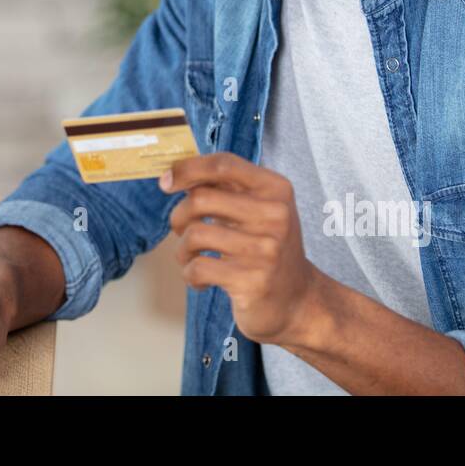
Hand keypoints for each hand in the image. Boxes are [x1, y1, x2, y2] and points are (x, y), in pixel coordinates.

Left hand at [162, 152, 317, 345]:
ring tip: (192, 257)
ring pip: (195, 234)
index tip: (167, 181)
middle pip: (201, 198)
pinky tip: (202, 280)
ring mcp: (265, 249)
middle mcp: (275, 215)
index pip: (224, 165)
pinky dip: (190, 274)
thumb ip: (226, 188)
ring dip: (183, 249)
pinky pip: (198, 268)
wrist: (298, 300)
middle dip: (179, 215)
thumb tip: (175, 174)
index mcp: (275, 189)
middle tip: (181, 229)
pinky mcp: (252, 281)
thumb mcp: (259, 210)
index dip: (188, 169)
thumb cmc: (266, 249)